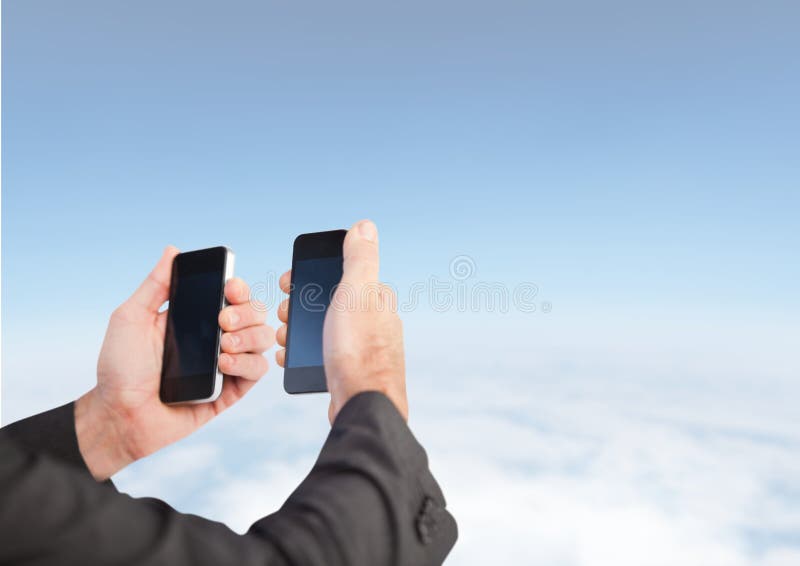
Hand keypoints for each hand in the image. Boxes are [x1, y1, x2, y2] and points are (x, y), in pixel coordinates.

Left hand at [75, 246, 273, 479]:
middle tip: (221, 320)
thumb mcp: (131, 318)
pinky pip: (258, 371)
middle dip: (246, 311)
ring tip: (222, 345)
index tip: (230, 288)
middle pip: (256, 314)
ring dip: (249, 336)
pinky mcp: (230, 391)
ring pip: (263, 339)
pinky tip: (223, 364)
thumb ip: (155, 285)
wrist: (119, 413)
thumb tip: (172, 250)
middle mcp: (216, 338)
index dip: (239, 288)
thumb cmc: (119, 368)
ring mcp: (226, 365)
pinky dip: (247, 363)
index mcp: (196, 318)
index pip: (233, 296)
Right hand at [276, 220, 407, 423]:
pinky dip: (303, 352)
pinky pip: (321, 353)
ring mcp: (362, 346)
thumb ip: (360, 257)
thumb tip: (364, 225)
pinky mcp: (350, 369)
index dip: (308, 275)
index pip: (338, 274)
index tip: (287, 284)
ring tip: (283, 338)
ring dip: (297, 330)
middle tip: (283, 314)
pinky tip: (291, 357)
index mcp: (376, 297)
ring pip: (321, 328)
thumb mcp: (356, 292)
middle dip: (299, 305)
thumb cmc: (359, 348)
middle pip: (326, 302)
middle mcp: (373, 320)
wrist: (361, 403)